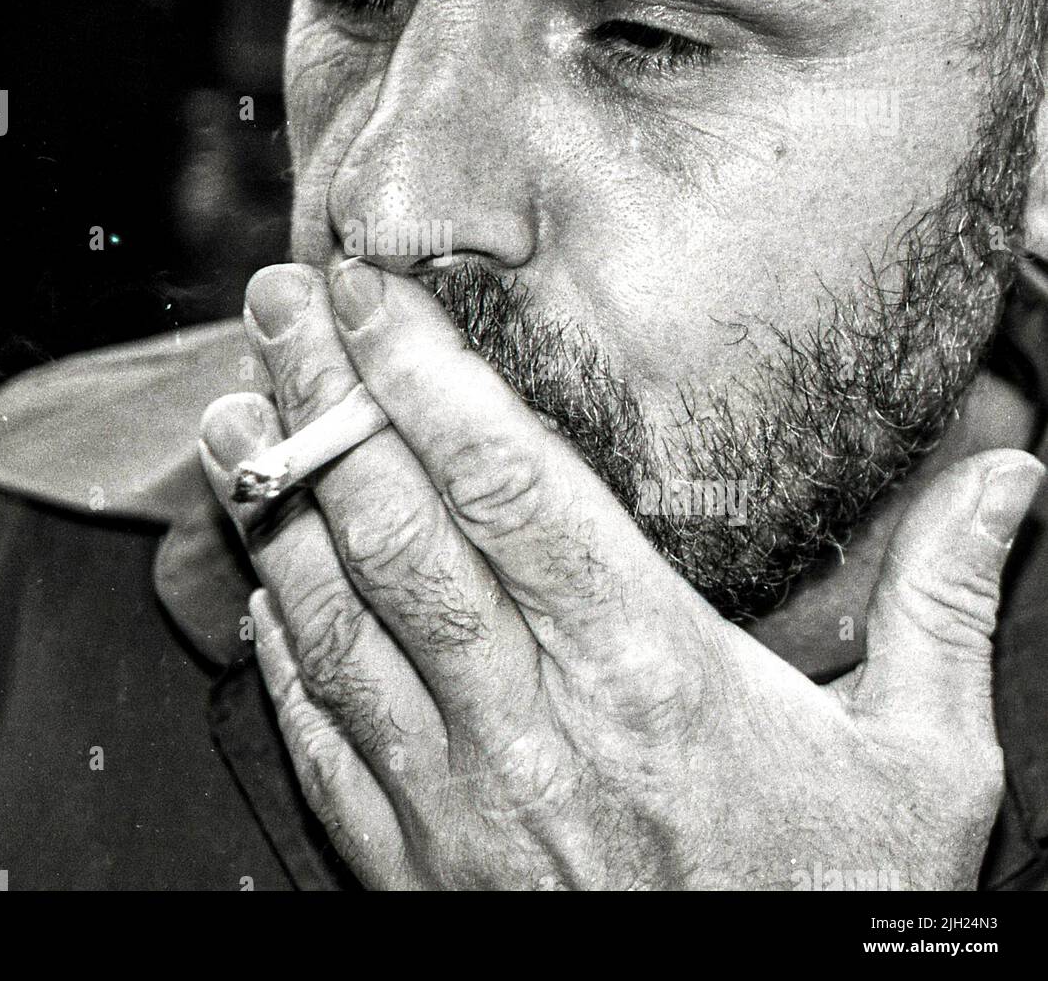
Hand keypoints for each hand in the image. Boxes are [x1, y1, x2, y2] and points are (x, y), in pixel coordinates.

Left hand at [198, 260, 1042, 889]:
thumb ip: (945, 604)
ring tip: (233, 408)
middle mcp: (531, 720)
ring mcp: (453, 797)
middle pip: (396, 522)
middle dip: (327, 396)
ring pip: (334, 614)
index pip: (507, 479)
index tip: (371, 290)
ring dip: (275, 499)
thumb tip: (1014, 478)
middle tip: (279, 302)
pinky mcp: (409, 866)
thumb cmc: (824, 912)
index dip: (425, 370)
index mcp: (646, 669)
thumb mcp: (919, 764)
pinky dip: (280, 642)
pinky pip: (321, 731)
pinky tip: (260, 575)